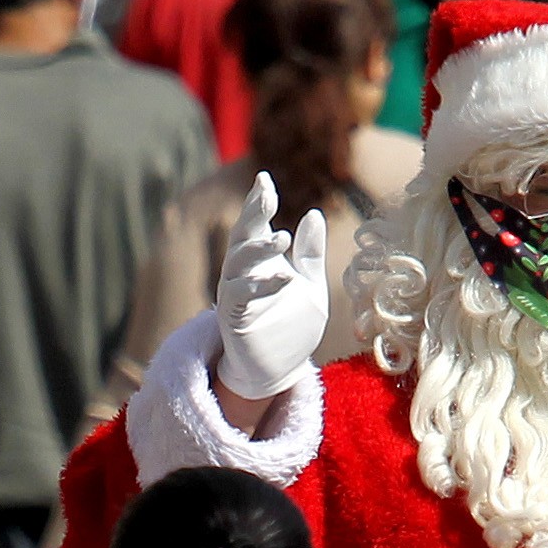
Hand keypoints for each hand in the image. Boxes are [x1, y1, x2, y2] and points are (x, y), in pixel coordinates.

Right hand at [214, 170, 329, 404]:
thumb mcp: (312, 286)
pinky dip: (260, 286)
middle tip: (265, 194)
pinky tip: (282, 278)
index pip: (256, 224)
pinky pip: (241, 297)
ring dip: (258, 249)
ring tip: (282, 238)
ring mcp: (235, 294)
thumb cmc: (292, 326)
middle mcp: (242, 273)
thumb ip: (311, 255)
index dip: (258, 201)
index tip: (264, 178)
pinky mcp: (234, 318)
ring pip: (238, 263)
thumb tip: (313, 215)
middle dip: (252, 214)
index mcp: (260, 261)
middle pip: (242, 236)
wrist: (281, 369)